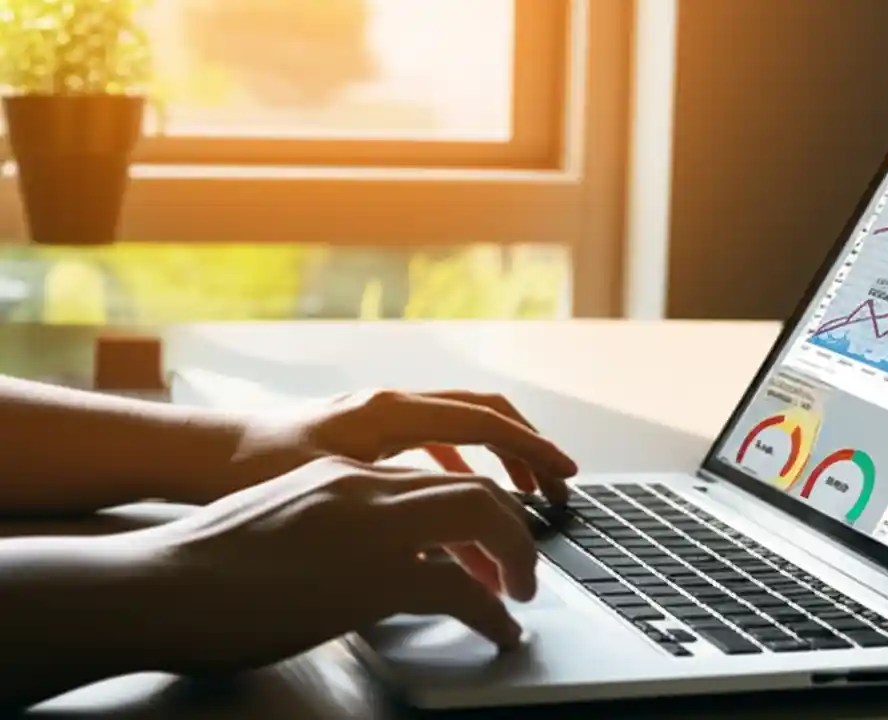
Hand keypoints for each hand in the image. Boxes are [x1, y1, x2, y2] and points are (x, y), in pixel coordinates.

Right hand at [130, 455, 536, 675]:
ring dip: (516, 559)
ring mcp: (373, 524)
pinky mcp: (375, 573)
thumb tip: (365, 554)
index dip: (477, 508)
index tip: (493, 539)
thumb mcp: (281, 521)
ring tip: (521, 595)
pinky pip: (463, 588)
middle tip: (523, 569)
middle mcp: (365, 485)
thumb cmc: (204, 567)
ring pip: (482, 517)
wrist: (160, 584)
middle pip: (475, 489)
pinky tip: (499, 632)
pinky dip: (493, 612)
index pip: (435, 475)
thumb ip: (331, 523)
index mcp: (343, 472)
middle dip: (514, 529)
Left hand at [226, 389, 576, 503]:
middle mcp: (389, 402)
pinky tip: (465, 487)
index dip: (531, 449)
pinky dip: (462, 461)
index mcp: (389, 410)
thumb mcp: (336, 485)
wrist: (202, 457)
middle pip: (482, 413)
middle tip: (557, 485)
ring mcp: (377, 414)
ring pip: (460, 426)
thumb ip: (402, 492)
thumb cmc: (255, 471)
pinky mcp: (364, 431)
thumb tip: (462, 510)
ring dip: (497, 455)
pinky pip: (432, 439)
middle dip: (526, 448)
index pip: (482, 420)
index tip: (564, 474)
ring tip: (522, 492)